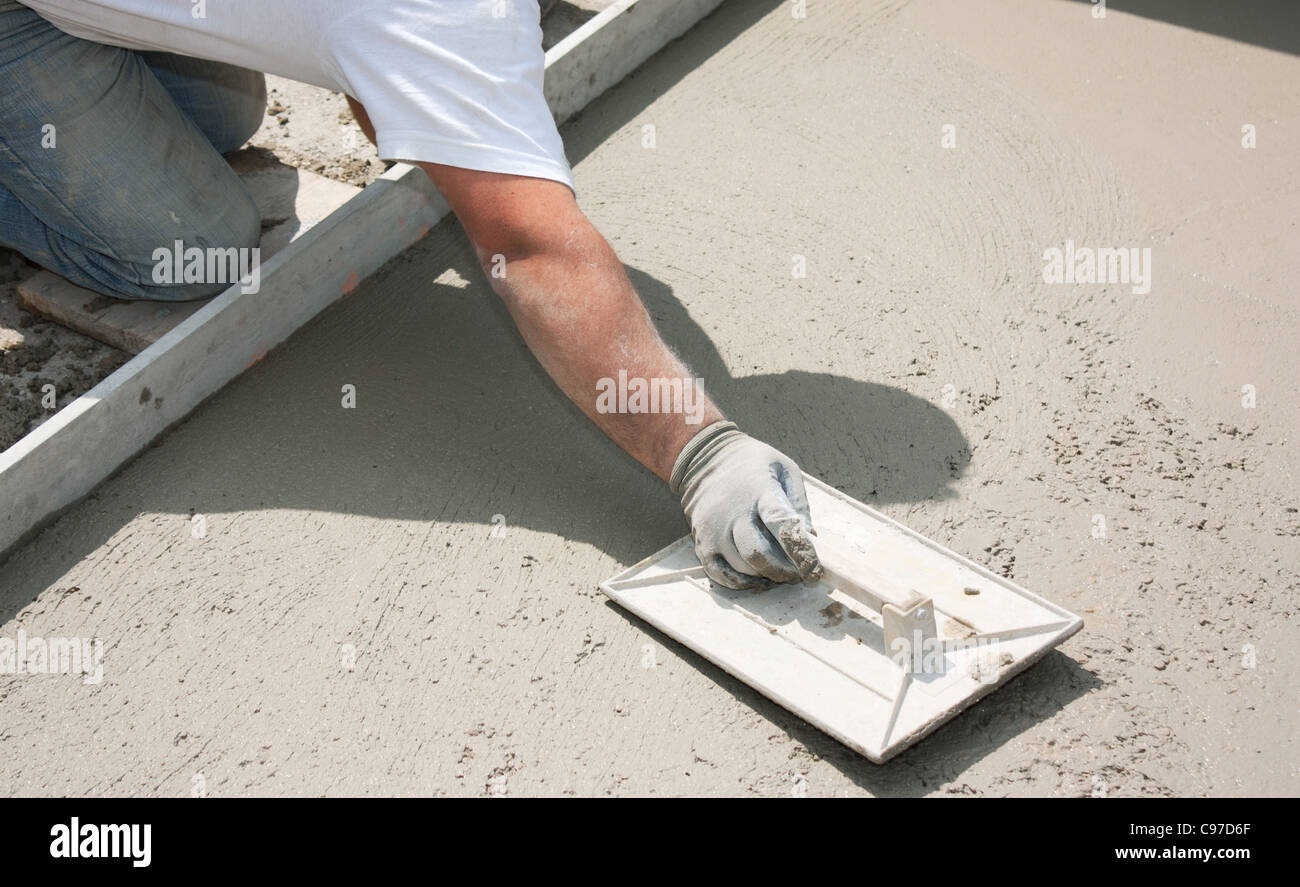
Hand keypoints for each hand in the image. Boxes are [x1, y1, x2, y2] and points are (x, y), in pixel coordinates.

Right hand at [671, 422, 822, 589]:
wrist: (704, 458)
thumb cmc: (753, 464)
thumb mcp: (784, 468)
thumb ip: (799, 503)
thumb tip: (811, 538)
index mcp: (759, 491)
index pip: (781, 525)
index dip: (800, 551)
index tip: (815, 570)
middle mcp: (734, 512)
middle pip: (758, 554)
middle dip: (783, 572)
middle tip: (798, 574)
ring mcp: (715, 529)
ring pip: (742, 567)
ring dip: (766, 576)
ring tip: (779, 572)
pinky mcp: (702, 542)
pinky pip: (721, 574)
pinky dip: (742, 583)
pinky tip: (757, 579)